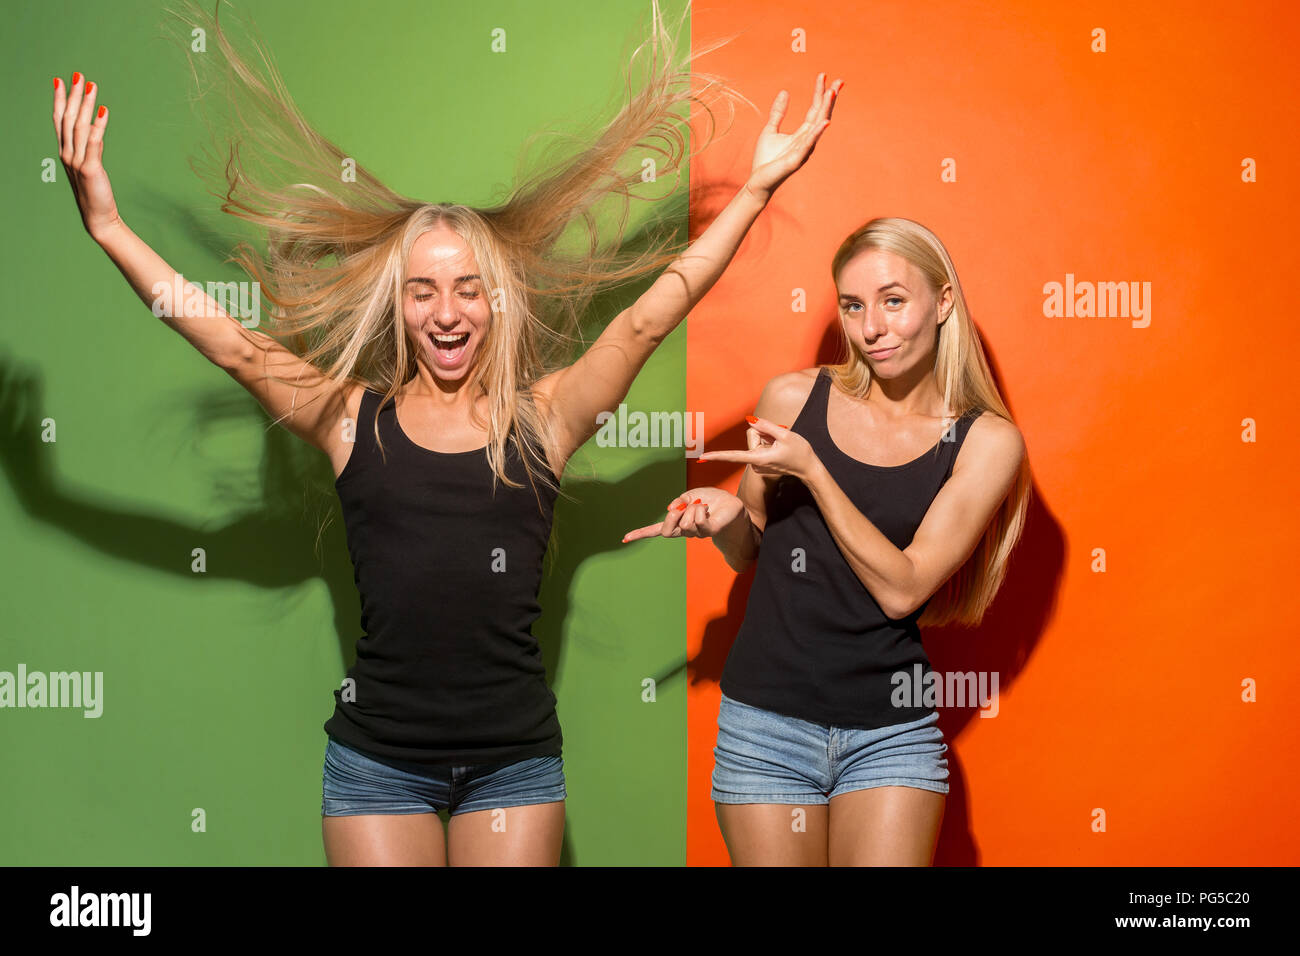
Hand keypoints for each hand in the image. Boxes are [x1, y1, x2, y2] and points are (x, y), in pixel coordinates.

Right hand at [53, 72, 119, 239]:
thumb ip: (90, 148)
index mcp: (65, 152)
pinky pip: (94, 143)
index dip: (60, 100)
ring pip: (79, 127)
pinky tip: (104, 111)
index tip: (60, 80)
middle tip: (78, 75)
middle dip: (73, 95)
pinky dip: (98, 126)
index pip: (59, 121)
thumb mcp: (90, 166)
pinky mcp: (90, 169)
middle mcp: (67, 154)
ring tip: (91, 86)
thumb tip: (95, 128)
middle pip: (68, 118)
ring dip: (86, 105)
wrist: (98, 217)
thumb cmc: (95, 192)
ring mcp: (77, 161)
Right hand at [621, 487, 744, 541]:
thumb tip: (670, 509)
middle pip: (666, 531)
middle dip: (671, 517)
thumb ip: (679, 501)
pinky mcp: (709, 531)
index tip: (624, 539)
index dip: (640, 533)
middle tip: (682, 507)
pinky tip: (705, 508)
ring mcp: (696, 533)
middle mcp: (684, 531)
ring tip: (702, 505)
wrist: (733, 507)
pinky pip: (698, 522)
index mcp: (677, 522)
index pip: (656, 530)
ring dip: (693, 508)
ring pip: (684, 523)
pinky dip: (700, 510)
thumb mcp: (691, 495)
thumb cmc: (712, 501)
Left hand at [699, 414, 818, 481]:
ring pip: (756, 441)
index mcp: (759, 458)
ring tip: (780, 446)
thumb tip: (750, 420)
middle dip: (763, 434)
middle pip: (751, 437)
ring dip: (768, 438)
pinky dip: (769, 443)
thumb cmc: (800, 452)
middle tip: (779, 440)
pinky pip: (760, 445)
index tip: (703, 457)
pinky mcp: (761, 463)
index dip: (717, 455)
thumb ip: (766, 426)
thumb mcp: (785, 435)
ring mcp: (758, 464)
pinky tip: (779, 449)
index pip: (733, 456)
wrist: (809, 468)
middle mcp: (755, 463)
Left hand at [746, 72, 842, 199]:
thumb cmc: (765, 160)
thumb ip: (778, 113)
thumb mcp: (770, 129)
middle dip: (830, 98)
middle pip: (822, 115)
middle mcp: (807, 140)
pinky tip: (824, 122)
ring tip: (832, 92)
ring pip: (818, 126)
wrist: (757, 181)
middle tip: (838, 80)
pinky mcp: (796, 160)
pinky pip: (809, 144)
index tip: (823, 75)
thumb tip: (785, 92)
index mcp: (802, 133)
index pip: (814, 110)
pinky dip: (817, 133)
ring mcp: (804, 150)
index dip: (819, 92)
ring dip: (826, 109)